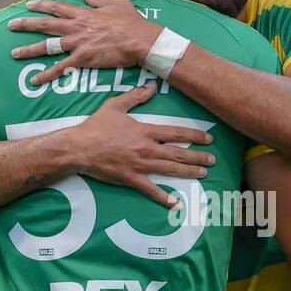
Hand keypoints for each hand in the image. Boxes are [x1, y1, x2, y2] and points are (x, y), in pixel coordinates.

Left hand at [8, 0, 160, 85]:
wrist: (140, 40)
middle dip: (26, 25)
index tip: (28, 5)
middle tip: (11, 25)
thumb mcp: (115, 4)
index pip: (57, 7)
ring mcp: (77, 44)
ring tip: (14, 54)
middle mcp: (76, 27)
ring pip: (47, 46)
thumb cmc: (132, 22)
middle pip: (45, 25)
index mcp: (83, 14)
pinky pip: (60, 68)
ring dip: (29, 50)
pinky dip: (47, 75)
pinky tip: (35, 80)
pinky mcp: (82, 59)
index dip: (41, 5)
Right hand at [72, 83, 214, 207]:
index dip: (195, 136)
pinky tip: (176, 204)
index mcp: (145, 131)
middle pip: (178, 153)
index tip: (208, 139)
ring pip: (170, 170)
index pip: (176, 133)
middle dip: (198, 157)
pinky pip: (151, 190)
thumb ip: (135, 96)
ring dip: (189, 173)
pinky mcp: (131, 179)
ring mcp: (140, 166)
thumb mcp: (115, 105)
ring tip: (203, 174)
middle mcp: (146, 149)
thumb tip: (152, 87)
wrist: (78, 148)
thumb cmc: (96, 126)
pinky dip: (164, 198)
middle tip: (212, 160)